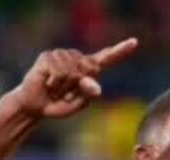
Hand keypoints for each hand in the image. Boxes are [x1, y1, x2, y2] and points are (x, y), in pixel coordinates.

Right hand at [13, 38, 138, 119]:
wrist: (34, 107)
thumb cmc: (58, 105)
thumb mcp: (78, 104)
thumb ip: (88, 94)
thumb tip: (93, 83)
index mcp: (87, 69)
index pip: (107, 58)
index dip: (121, 50)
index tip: (134, 42)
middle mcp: (76, 58)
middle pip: (90, 69)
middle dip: (78, 86)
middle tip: (64, 93)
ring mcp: (62, 55)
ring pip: (74, 71)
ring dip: (64, 86)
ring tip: (55, 89)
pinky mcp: (48, 56)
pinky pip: (59, 70)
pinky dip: (55, 83)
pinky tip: (47, 84)